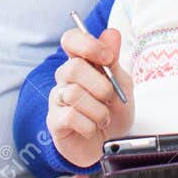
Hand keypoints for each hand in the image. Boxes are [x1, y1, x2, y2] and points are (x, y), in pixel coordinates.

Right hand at [47, 25, 131, 168]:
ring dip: (98, 110)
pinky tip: (92, 128)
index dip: (88, 44)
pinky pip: (71, 117)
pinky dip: (89, 125)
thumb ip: (114, 60)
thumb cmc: (113, 110)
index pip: (70, 39)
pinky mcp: (55, 121)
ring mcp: (57, 99)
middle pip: (73, 68)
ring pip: (74, 94)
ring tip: (104, 118)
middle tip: (110, 98)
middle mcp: (65, 77)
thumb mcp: (122, 84)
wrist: (109, 145)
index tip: (108, 58)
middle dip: (100, 85)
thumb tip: (112, 33)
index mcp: (81, 62)